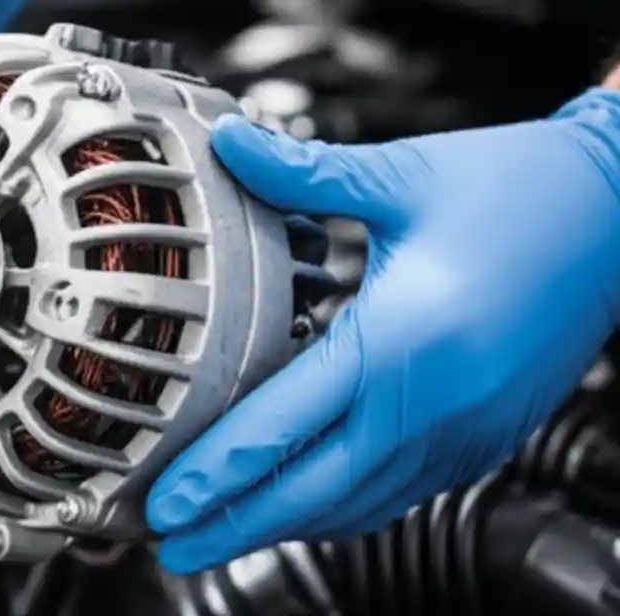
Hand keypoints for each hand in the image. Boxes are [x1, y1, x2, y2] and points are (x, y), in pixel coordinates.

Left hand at [146, 88, 619, 573]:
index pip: (282, 425)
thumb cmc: (525, 189)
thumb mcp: (402, 176)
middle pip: (312, 490)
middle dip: (233, 524)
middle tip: (175, 544)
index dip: (214, 472)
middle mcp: (434, 401)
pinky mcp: (485, 436)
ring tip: (226, 533)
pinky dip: (341, 507)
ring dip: (284, 524)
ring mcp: (466, 429)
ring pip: (357, 503)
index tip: (165, 503)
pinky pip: (399, 493)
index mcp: (401, 338)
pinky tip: (306, 503)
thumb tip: (231, 145)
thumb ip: (302, 172)